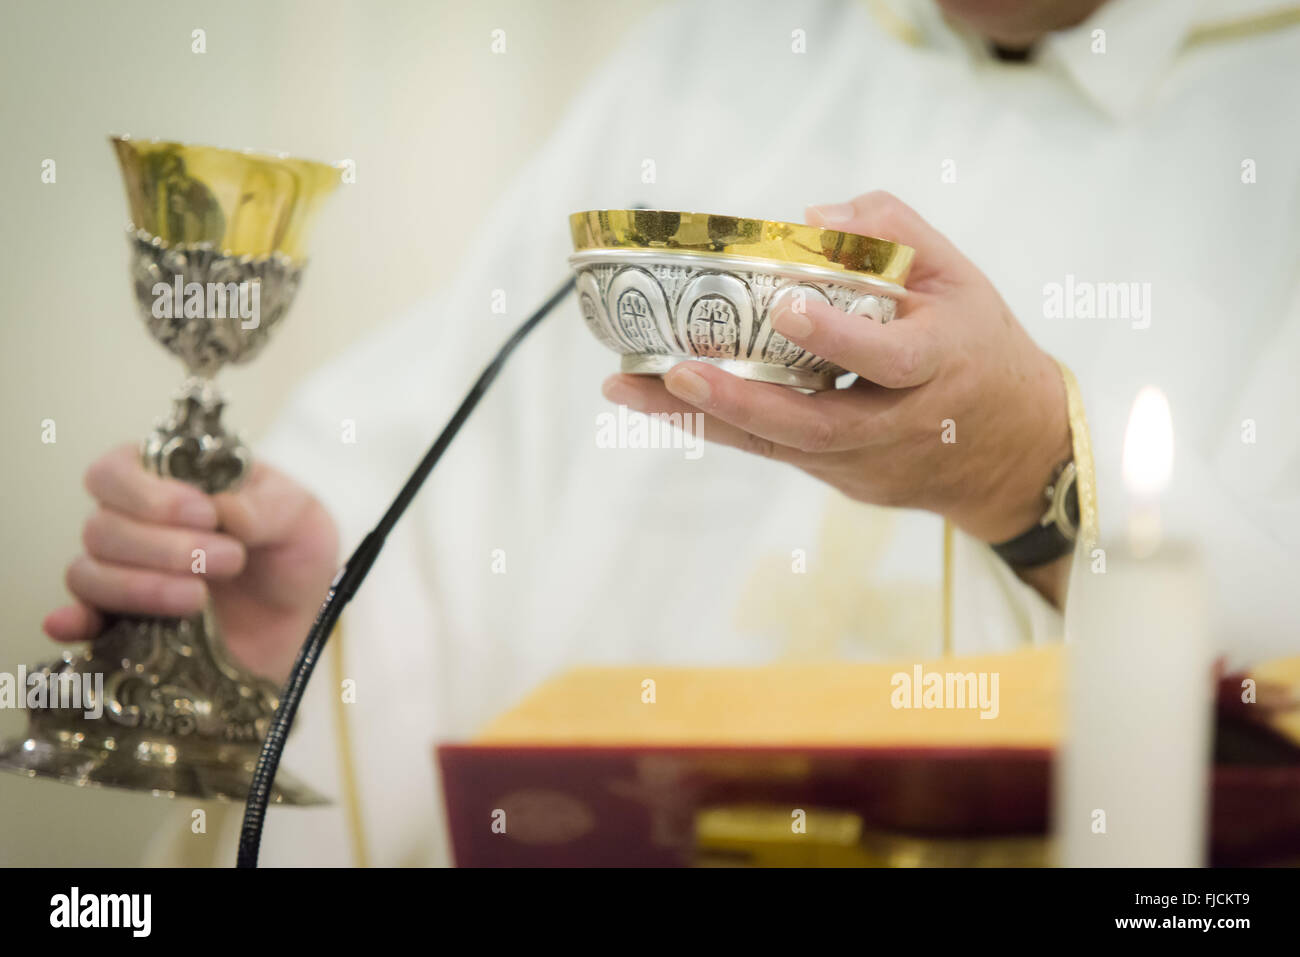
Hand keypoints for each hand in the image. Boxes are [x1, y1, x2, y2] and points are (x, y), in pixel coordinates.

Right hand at [43, 444, 338, 682]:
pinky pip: (78, 621)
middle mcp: (133, 522)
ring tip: (200, 598)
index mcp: (170, 480)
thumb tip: (224, 511)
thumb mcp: (301, 517)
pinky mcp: (121, 624)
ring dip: (142, 586)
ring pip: (89, 572)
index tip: (206, 515)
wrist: (299, 620)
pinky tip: (78, 625)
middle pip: (102, 526)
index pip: (118, 470)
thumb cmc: (292, 552)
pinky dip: (74, 622)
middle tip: (228, 559)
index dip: (151, 494)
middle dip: (165, 547)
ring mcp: (123, 573)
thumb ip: (269, 507)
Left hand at [603, 192, 1071, 601]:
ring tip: (627, 388)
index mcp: (939, 365)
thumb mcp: (961, 278)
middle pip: (812, 425)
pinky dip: (716, 426)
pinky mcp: (838, 477)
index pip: (888, 358)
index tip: (785, 304)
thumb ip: (895, 234)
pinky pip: (772, 449)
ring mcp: (863, 461)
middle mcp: (897, 424)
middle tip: (675, 370)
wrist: (1010, 452)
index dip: (836, 337)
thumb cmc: (979, 348)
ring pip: (776, 444)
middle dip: (738, 400)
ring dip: (700, 418)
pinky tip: (659, 401)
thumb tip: (811, 219)